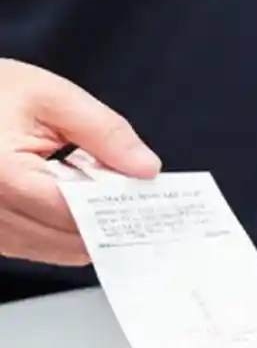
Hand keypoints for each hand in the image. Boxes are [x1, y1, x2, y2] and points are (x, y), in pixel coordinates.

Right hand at [0, 58, 160, 265]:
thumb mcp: (50, 96)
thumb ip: (105, 133)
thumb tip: (146, 169)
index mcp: (0, 174)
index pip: (74, 212)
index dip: (116, 210)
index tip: (150, 207)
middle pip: (67, 240)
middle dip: (105, 222)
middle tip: (134, 201)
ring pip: (51, 250)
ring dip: (82, 230)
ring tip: (94, 191)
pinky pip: (30, 245)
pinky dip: (56, 230)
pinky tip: (66, 200)